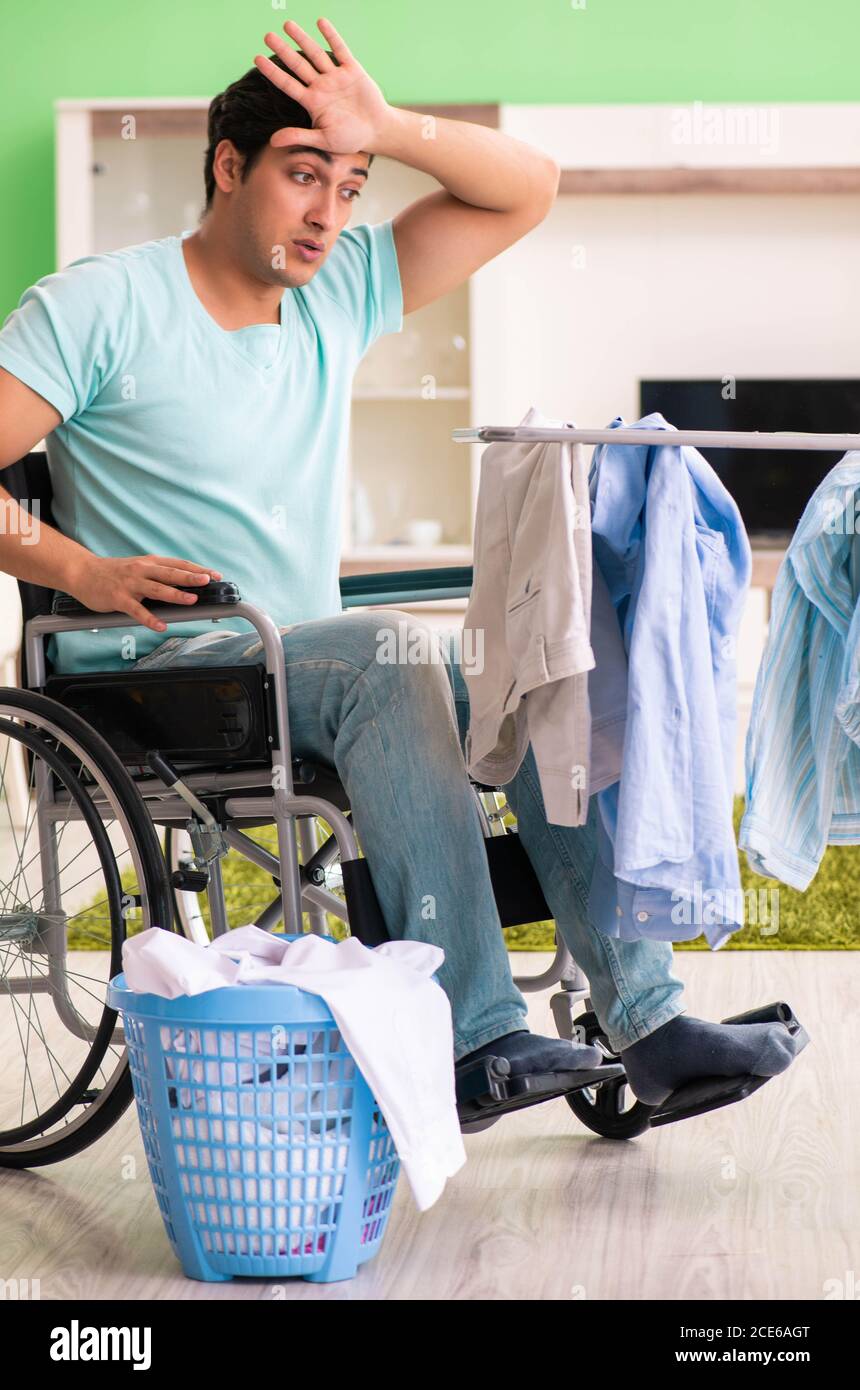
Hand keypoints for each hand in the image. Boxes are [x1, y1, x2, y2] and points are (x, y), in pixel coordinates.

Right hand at [67, 554, 222, 633]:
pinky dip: (150, 618)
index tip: (215, 574)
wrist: (83, 572)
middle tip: (207, 581)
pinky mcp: (119, 598)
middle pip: (170, 573)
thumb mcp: (139, 567)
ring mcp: (131, 584)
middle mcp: (142, 570)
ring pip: (156, 589)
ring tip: (191, 600)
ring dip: (175, 595)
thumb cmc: (113, 573)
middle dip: (190, 577)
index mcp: (150, 563)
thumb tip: (182, 584)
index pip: (178, 564)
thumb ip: (158, 574)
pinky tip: (161, 625)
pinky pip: (137, 610)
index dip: (197, 569)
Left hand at [255, 17, 389, 156]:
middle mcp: (321, 86)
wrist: (376, 131)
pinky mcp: (352, 70)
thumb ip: (299, 136)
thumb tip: (272, 142)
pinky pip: (340, 50)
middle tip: (267, 36)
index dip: (272, 72)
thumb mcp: (323, 140)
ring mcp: (336, 77)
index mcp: (312, 102)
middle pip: (298, 65)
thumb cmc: (350, 138)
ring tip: (287, 25)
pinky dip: (331, 36)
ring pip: (315, 54)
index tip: (257, 59)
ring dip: (302, 39)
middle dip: (283, 50)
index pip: (287, 84)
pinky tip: (320, 22)